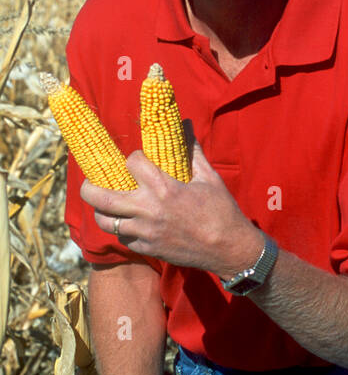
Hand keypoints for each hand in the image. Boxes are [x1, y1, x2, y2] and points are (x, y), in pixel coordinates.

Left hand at [80, 136, 261, 274]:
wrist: (230, 249)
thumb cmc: (221, 210)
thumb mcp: (209, 178)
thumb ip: (192, 151)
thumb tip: (185, 124)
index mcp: (164, 188)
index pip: (131, 163)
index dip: (132, 159)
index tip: (137, 160)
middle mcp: (149, 210)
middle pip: (101, 197)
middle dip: (89, 187)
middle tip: (91, 182)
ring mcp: (146, 232)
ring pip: (106, 222)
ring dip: (103, 211)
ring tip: (107, 204)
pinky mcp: (148, 249)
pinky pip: (123, 239)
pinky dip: (122, 230)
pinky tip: (129, 223)